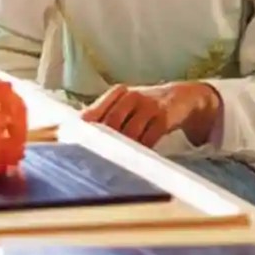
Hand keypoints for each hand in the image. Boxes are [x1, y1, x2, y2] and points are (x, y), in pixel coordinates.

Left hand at [80, 82, 219, 148]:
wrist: (181, 97)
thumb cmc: (146, 105)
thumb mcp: (126, 104)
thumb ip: (105, 114)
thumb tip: (79, 131)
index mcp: (118, 93)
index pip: (96, 110)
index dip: (85, 125)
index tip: (73, 139)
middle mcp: (131, 96)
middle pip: (111, 121)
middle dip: (102, 139)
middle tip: (94, 156)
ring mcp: (148, 105)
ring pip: (130, 131)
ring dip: (122, 147)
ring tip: (114, 161)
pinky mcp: (164, 117)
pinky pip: (149, 137)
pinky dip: (141, 148)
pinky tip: (136, 158)